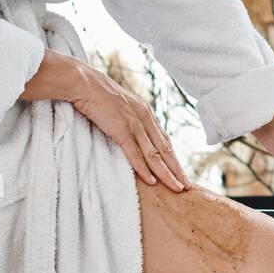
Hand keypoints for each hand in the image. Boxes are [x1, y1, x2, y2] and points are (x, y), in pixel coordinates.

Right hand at [66, 62, 192, 192]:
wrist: (86, 84)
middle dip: (177, 170)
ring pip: (154, 154)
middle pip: (165, 149)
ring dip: (165, 174)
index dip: (174, 159)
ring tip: (175, 188)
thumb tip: (136, 135)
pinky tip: (151, 181)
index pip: (165, 141)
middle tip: (187, 186)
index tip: (181, 173)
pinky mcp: (120, 129)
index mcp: (147, 113)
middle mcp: (145, 118)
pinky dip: (143, 169)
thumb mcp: (123, 107)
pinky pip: (134, 153)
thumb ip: (132, 120)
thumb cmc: (100, 96)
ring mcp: (134, 124)